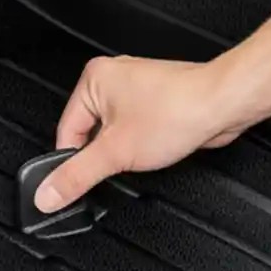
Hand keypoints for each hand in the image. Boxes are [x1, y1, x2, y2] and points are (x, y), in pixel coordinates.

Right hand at [35, 56, 250, 212]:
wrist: (222, 104)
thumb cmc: (177, 111)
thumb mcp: (115, 153)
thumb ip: (77, 176)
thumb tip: (48, 193)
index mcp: (94, 79)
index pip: (66, 131)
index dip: (73, 161)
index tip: (76, 183)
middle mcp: (113, 78)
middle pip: (89, 133)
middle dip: (105, 154)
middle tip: (121, 162)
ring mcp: (136, 89)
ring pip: (114, 134)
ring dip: (125, 150)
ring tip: (144, 149)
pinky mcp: (156, 102)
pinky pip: (135, 130)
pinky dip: (142, 144)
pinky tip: (156, 145)